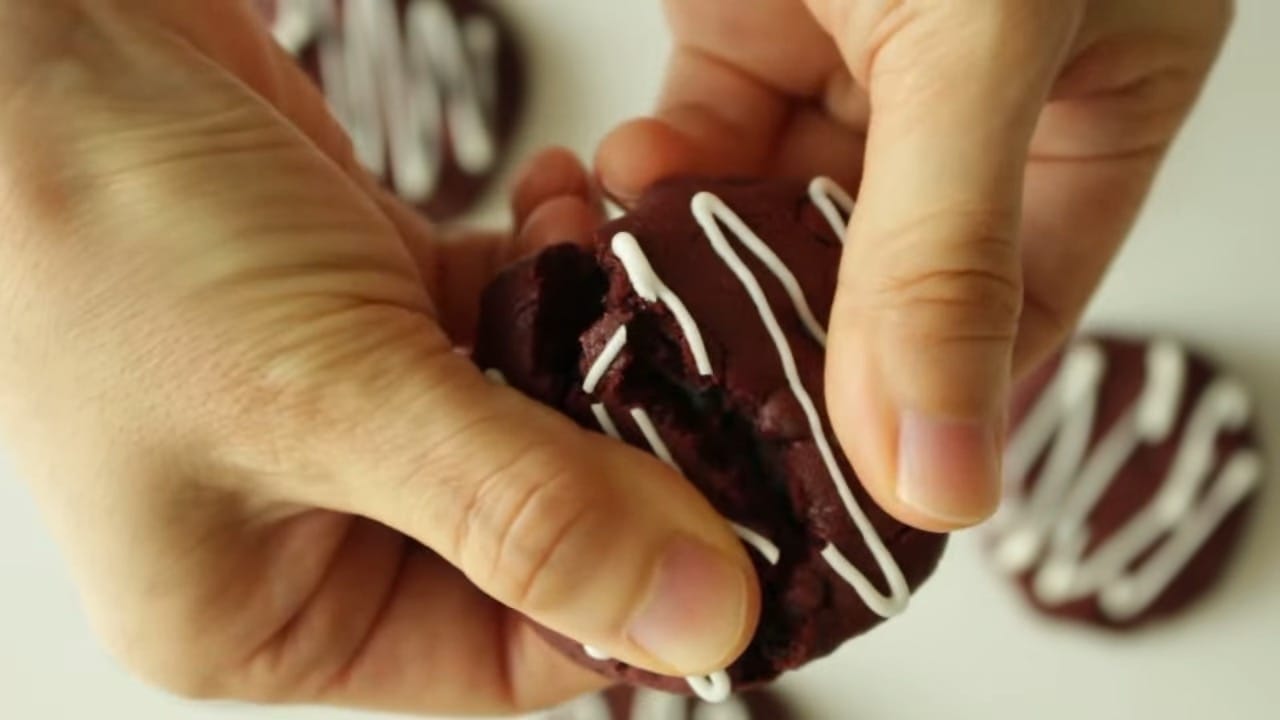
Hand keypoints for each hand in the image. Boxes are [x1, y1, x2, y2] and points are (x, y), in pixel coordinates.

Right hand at [0, 1, 758, 713]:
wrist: (34, 46)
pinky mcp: (380, 306)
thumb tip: (693, 616)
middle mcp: (320, 521)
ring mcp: (357, 408)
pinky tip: (573, 210)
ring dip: (603, 338)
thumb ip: (520, 509)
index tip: (748, 535)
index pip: (513, 653)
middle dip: (632, 446)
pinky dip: (560, 268)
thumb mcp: (322, 398)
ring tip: (625, 258)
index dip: (637, 601)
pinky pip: (515, 316)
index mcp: (277, 614)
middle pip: (544, 529)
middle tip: (720, 381)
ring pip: (544, 412)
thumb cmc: (99, 231)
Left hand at [597, 0, 1231, 530]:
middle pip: (871, 289)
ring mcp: (858, 67)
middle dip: (775, 340)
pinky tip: (614, 174)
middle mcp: (973, 111)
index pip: (1004, 331)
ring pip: (770, 222)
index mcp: (1084, 124)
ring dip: (693, 256)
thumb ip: (948, 255)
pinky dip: (653, 170)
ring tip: (630, 275)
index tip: (812, 496)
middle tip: (684, 400)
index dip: (916, 422)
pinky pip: (703, 139)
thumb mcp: (982, 34)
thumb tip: (944, 476)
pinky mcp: (755, 21)